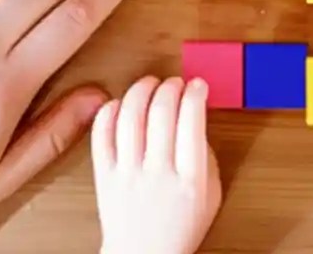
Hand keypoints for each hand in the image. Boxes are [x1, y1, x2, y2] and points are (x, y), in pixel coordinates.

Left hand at [94, 77, 222, 253]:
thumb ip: (206, 157)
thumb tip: (194, 119)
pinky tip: (119, 103)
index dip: (195, 93)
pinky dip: (108, 112)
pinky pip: (101, 136)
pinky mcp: (105, 177)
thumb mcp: (211, 196)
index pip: (192, 121)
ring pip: (131, 117)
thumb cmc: (180, 228)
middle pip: (162, 112)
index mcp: (191, 179)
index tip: (197, 84)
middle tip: (174, 83)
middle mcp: (159, 173)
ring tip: (149, 85)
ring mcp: (128, 175)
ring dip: (141, 91)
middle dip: (170, 87)